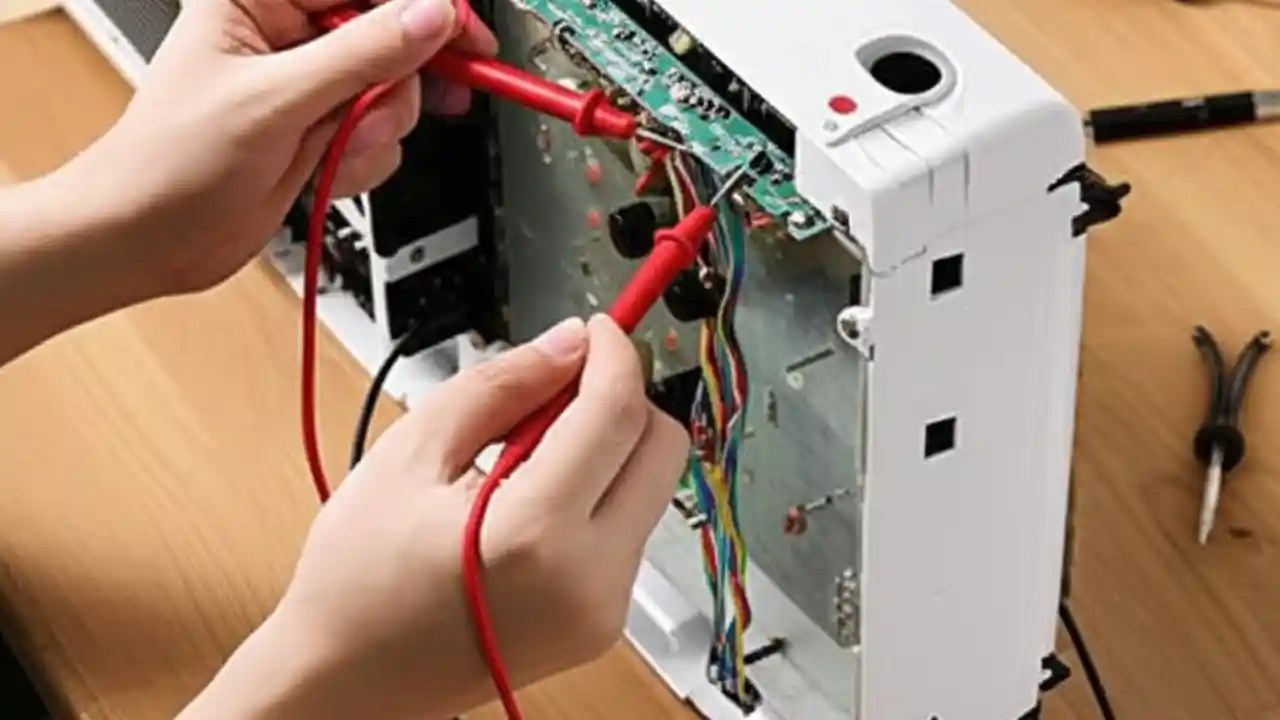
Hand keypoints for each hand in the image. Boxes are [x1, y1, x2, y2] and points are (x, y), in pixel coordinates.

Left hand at [62, 0, 494, 294]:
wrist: (150, 239)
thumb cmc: (170, 162)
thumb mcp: (275, 100)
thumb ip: (362, 54)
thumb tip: (429, 16)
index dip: (424, 9)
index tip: (466, 38)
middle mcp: (288, 35)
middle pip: (392, 36)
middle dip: (393, 86)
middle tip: (378, 114)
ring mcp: (309, 86)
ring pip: (395, 91)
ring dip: (376, 131)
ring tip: (333, 151)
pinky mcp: (322, 130)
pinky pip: (382, 133)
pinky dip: (365, 159)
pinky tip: (324, 171)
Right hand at [180, 316, 689, 719]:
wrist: (346, 682)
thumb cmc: (356, 581)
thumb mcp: (411, 455)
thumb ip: (501, 387)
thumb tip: (566, 345)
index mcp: (535, 534)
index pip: (618, 413)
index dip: (613, 354)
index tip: (595, 329)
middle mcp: (588, 580)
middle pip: (663, 450)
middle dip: (621, 400)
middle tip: (557, 389)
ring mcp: (602, 610)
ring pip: (652, 488)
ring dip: (608, 448)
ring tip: (521, 457)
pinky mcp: (602, 624)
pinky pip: (629, 530)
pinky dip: (596, 494)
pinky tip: (530, 498)